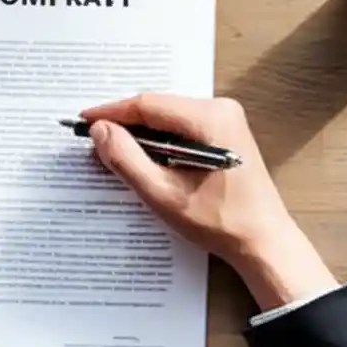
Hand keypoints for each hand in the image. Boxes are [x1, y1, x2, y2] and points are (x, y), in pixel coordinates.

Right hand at [82, 94, 336, 308]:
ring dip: (141, 134)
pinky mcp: (225, 133)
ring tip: (113, 152)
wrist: (263, 241)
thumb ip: (127, 159)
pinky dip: (159, 140)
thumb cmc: (221, 222)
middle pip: (157, 108)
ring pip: (168, 118)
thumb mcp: (163, 194)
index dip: (111, 112)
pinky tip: (143, 159)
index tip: (84, 121)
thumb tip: (100, 131)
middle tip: (94, 141)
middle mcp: (221, 109)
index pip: (148, 105)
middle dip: (124, 124)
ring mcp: (226, 120)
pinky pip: (181, 127)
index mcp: (210, 118)